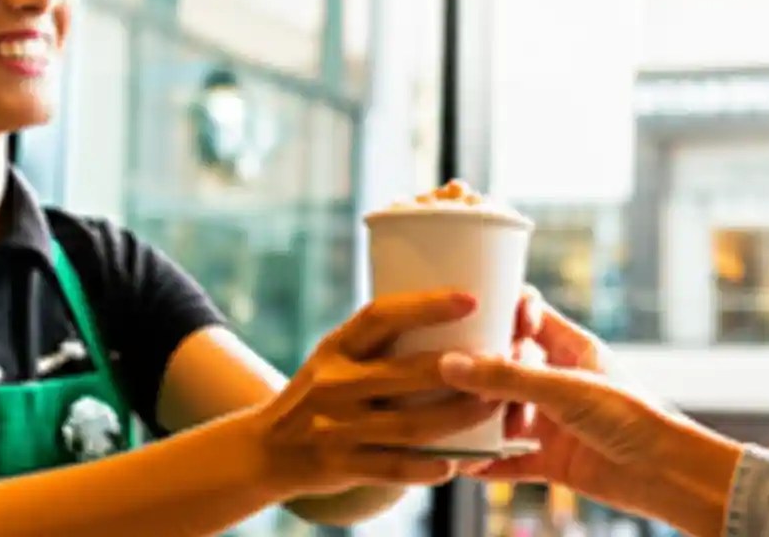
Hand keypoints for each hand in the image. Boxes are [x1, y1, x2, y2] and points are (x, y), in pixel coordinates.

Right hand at [248, 290, 501, 498]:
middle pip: (404, 374)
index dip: (426, 306)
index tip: (472, 299)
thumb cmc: (320, 391)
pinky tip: (458, 464)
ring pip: (409, 425)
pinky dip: (426, 468)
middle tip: (502, 361)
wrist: (267, 449)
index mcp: (335, 348)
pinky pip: (392, 469)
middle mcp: (333, 385)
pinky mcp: (342, 466)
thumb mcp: (335, 356)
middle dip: (458, 369)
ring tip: (495, 407)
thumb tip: (454, 310)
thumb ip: (380, 342)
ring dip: (458, 418)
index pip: (381, 316)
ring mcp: (336, 428)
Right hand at [439, 301, 741, 527]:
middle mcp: (558, 380)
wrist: (668, 475)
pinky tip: (463, 464)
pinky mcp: (552, 459)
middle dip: (477, 370)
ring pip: (503, 413)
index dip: (500, 310)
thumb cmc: (633, 417)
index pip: (528, 314)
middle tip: (443, 373)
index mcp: (570, 347)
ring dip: (478, 418)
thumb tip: (453, 363)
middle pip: (506, 365)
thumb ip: (509, 377)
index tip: (466, 314)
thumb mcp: (566, 389)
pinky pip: (510, 459)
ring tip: (446, 418)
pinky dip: (488, 463)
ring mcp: (554, 420)